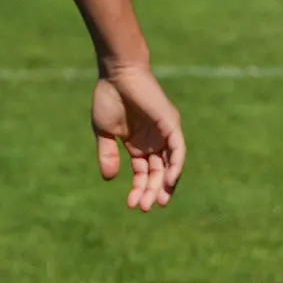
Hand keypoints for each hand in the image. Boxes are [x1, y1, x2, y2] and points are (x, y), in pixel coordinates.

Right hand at [92, 65, 185, 211]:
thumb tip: (109, 179)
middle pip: (158, 173)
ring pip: (170, 165)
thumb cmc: (109, 98)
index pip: (143, 173)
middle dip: (151, 191)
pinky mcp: (171, 125)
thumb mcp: (104, 131)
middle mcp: (155, 142)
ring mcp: (165, 134)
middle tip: (144, 207)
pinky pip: (178, 150)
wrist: (117, 74)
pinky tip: (168, 181)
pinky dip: (176, 166)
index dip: (139, 188)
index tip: (132, 205)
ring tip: (157, 201)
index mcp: (139, 144)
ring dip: (165, 184)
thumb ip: (108, 154)